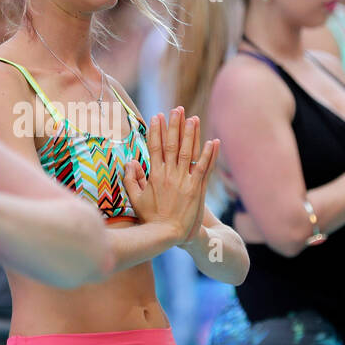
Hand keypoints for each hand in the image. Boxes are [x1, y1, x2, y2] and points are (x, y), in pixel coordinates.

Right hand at [122, 107, 217, 245]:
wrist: (168, 235)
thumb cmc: (151, 219)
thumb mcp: (135, 199)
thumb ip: (131, 179)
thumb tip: (130, 161)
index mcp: (154, 175)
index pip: (154, 147)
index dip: (156, 130)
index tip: (157, 116)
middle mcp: (169, 175)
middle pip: (172, 145)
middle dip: (174, 125)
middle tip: (177, 109)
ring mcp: (184, 181)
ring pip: (188, 152)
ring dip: (191, 134)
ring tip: (193, 118)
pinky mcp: (197, 188)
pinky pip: (204, 168)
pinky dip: (209, 154)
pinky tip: (213, 142)